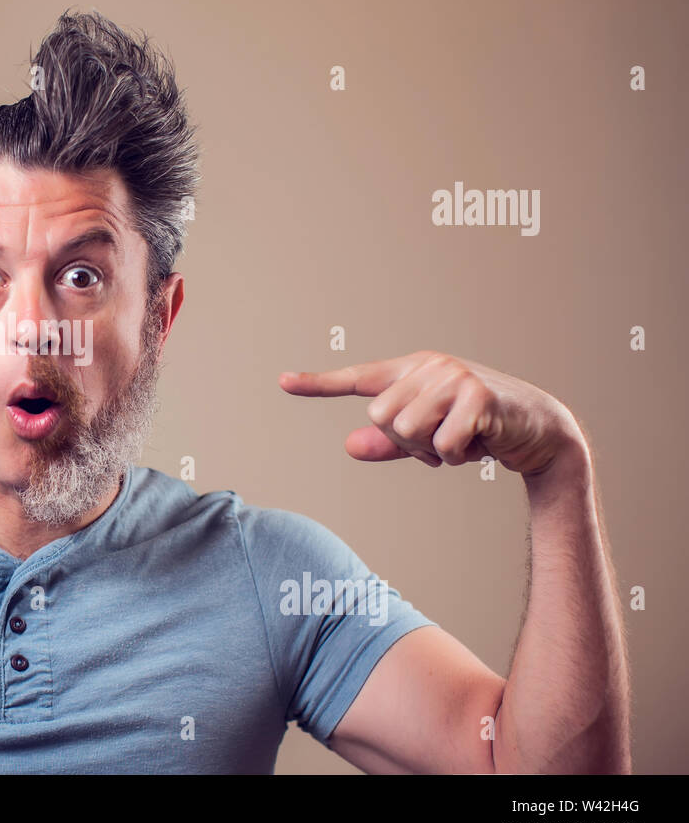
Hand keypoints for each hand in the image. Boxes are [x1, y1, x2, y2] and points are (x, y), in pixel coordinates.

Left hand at [278, 349, 581, 475]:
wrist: (539, 432)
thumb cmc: (479, 430)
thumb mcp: (428, 439)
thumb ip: (389, 443)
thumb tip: (350, 446)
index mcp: (411, 371)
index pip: (357, 378)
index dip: (318, 384)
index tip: (282, 382)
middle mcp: (428, 367)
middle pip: (381, 419)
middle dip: (408, 445)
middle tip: (441, 443)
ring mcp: (454, 377)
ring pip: (407, 431)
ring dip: (432, 452)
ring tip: (460, 441)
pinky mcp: (479, 396)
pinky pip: (441, 444)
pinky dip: (457, 455)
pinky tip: (480, 442)